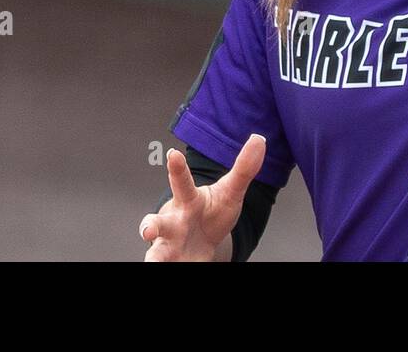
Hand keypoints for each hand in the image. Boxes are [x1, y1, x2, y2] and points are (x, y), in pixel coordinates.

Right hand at [140, 134, 265, 261]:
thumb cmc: (212, 212)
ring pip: (157, 253)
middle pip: (157, 223)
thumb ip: (244, 168)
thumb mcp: (231, 191)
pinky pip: (171, 268)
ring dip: (154, 258)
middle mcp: (173, 223)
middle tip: (148, 229)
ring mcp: (170, 245)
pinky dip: (174, 269)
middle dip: (150, 225)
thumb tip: (260, 139)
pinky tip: (181, 268)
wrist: (204, 241)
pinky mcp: (174, 262)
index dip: (177, 168)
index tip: (174, 154)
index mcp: (188, 200)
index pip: (182, 182)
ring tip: (152, 263)